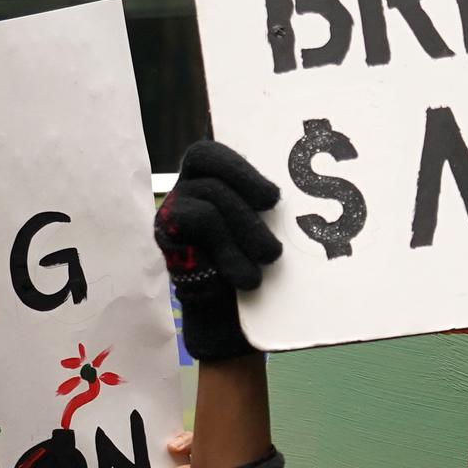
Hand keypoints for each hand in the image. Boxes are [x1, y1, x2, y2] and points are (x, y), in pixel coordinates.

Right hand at [153, 140, 281, 364]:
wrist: (230, 316)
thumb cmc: (254, 262)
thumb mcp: (265, 227)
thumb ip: (267, 204)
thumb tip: (300, 190)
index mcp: (210, 177)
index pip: (214, 151)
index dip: (241, 166)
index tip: (274, 197)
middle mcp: (186, 187)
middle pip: (208, 164)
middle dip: (247, 183)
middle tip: (274, 206)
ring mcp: (172, 208)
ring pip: (211, 198)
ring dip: (248, 228)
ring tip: (270, 256)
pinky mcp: (166, 236)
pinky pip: (199, 223)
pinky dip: (230, 252)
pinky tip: (246, 277)